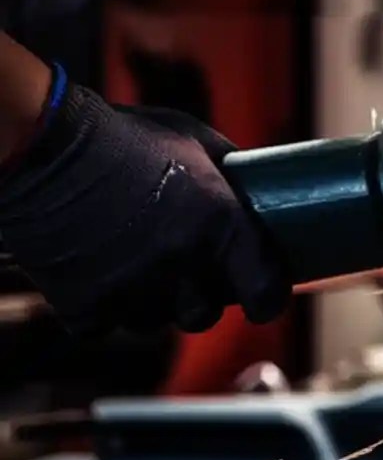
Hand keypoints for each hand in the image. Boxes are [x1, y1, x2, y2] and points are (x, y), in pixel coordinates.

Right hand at [0, 73, 289, 333]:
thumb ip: (228, 175)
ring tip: (130, 262)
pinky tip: (93, 271)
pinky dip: (98, 306)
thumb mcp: (193, 139)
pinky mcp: (83, 304)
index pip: (265, 293)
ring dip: (147, 301)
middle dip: (197, 297)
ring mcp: (130, 290)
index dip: (267, 300)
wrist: (40, 145)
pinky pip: (101, 325)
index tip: (262, 299)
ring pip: (152, 321)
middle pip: (202, 315)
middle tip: (183, 271)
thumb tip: (253, 189)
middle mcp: (180, 265)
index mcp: (218, 226)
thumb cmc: (121, 134)